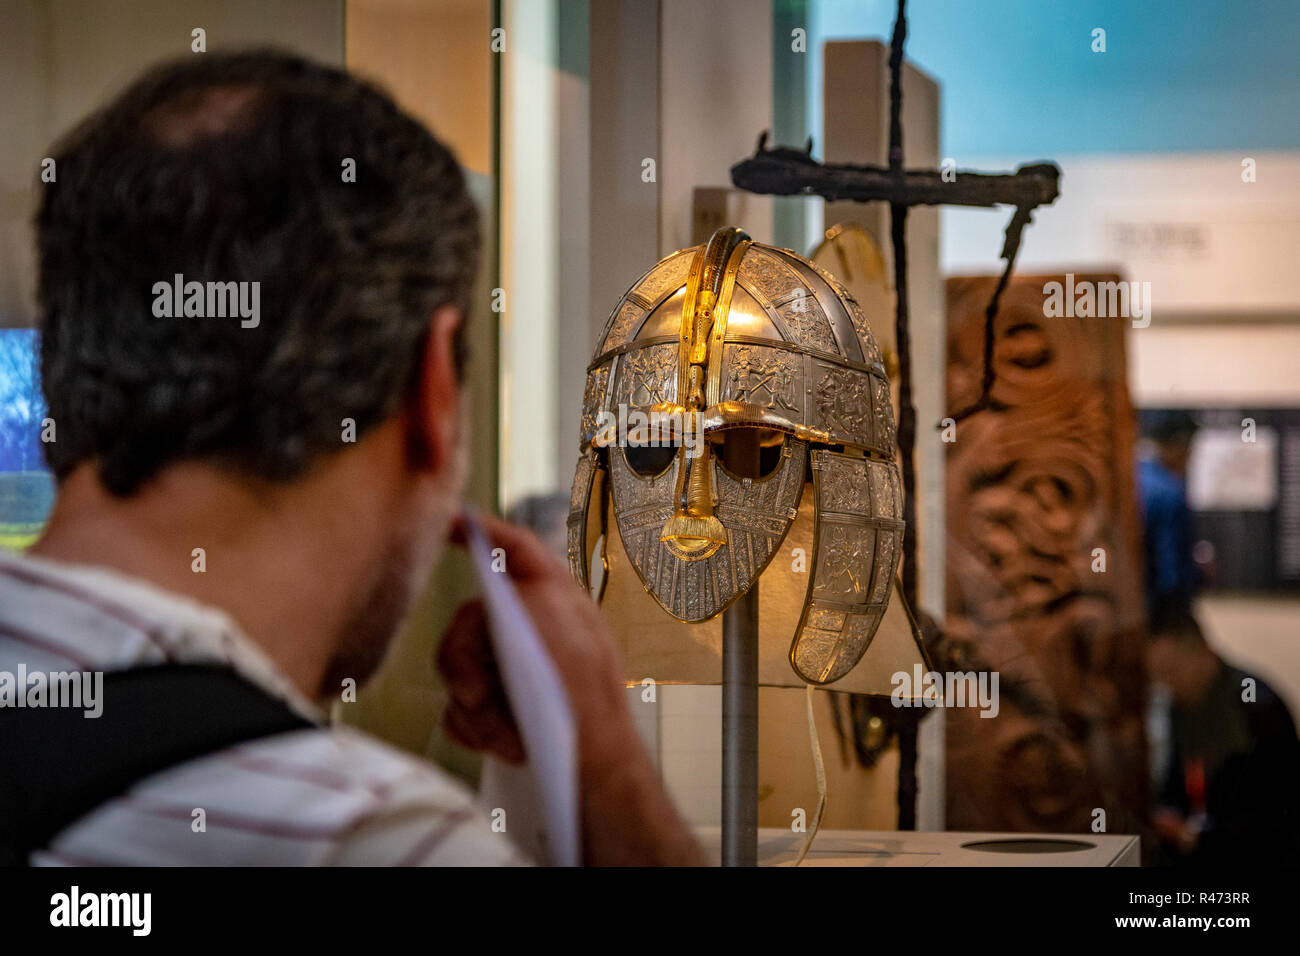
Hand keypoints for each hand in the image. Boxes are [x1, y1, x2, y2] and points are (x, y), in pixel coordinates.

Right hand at [437, 512, 702, 864]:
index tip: (451, 523)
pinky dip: (477, 730)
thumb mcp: (556, 622)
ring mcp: (511, 670)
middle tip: (481, 692)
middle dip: (466, 663)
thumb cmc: (583, 694)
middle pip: (466, 621)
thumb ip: (519, 592)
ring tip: (510, 729)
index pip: (514, 549)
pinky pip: (458, 710)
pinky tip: (508, 743)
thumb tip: (494, 593)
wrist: (590, 767)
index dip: (481, 531)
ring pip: (456, 672)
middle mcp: (530, 629)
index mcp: (552, 599)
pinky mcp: (498, 708)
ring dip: (479, 707)